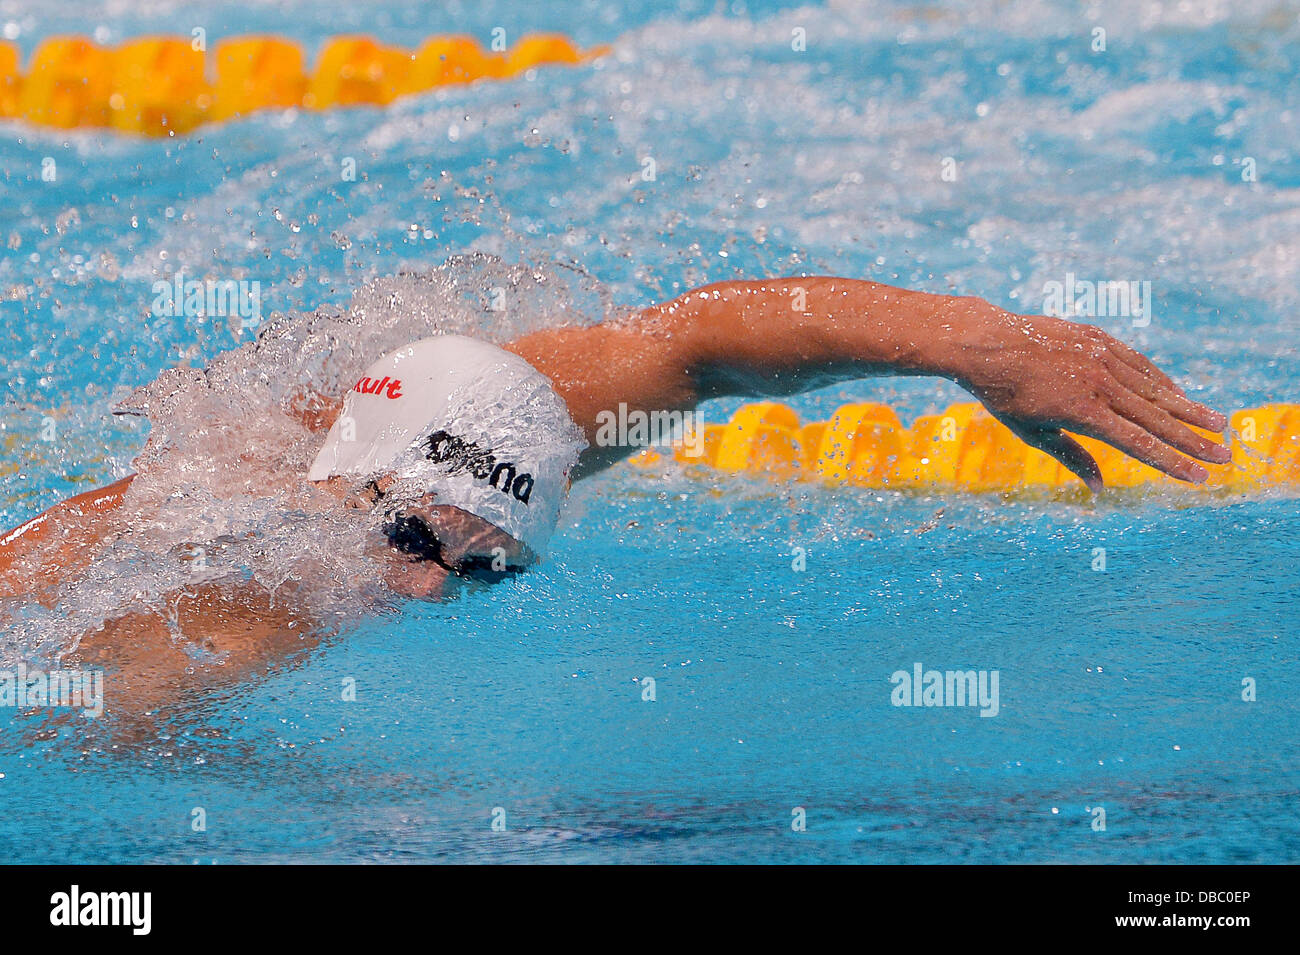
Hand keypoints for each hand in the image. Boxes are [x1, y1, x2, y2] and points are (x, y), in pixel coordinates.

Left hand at [945, 300, 1229, 490]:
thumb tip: (1098, 490)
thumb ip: (1072, 458)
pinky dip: (1159, 380)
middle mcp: (1098, 384)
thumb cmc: (1004, 395)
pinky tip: (1177, 393)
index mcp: (1082, 412)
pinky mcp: (1098, 339)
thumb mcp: (1033, 433)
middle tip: (1226, 455)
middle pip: (1157, 417)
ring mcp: (1100, 358)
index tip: (1201, 478)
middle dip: (1194, 439)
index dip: (1173, 463)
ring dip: (1188, 407)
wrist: (986, 342)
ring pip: (1154, 387)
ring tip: (1217, 422)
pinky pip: (1137, 363)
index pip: (1139, 444)